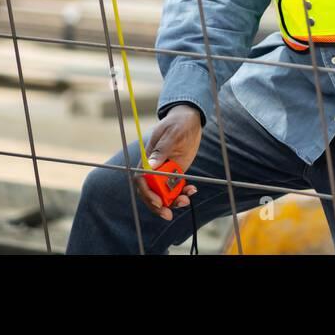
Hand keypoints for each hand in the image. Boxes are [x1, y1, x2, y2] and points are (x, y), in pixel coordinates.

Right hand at [136, 104, 202, 220]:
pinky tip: (192, 191)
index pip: (141, 180)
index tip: (158, 202)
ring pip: (164, 193)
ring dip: (173, 201)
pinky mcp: (176, 173)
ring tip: (186, 202)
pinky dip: (183, 192)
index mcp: (147, 158)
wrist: (189, 120)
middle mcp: (154, 168)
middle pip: (151, 191)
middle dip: (159, 205)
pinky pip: (177, 187)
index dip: (147, 193)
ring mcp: (165, 171)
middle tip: (169, 214)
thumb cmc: (178, 123)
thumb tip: (150, 166)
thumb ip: (162, 150)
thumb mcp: (171, 134)